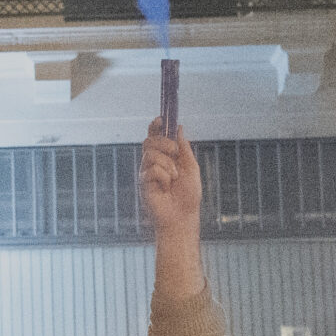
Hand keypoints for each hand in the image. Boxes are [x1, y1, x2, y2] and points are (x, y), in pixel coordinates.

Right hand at [140, 120, 201, 236]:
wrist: (183, 216)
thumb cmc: (188, 195)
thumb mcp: (191, 167)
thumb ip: (184, 148)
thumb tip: (179, 128)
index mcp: (165, 157)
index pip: (156, 137)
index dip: (156, 126)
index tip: (161, 118)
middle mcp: (154, 162)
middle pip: (149, 141)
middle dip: (163, 143)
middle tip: (174, 153)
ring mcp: (147, 172)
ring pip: (151, 154)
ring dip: (167, 165)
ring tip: (174, 178)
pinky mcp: (143, 183)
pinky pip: (152, 170)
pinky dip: (163, 177)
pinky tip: (165, 188)